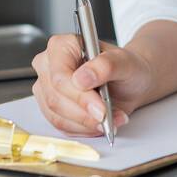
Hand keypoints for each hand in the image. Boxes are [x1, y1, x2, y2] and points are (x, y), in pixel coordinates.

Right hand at [30, 34, 153, 136]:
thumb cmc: (126, 67)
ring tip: (111, 119)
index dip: (79, 96)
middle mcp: (49, 65)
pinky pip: (61, 127)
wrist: (130, 83)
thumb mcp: (124, 62)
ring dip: (86, 124)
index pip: (60, 76)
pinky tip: (101, 123)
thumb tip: (82, 78)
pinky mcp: (51, 107)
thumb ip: (105, 66)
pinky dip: (84, 129)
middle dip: (84, 114)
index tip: (101, 109)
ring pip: (57, 116)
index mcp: (62, 46)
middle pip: (55, 99)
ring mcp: (46, 88)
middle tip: (108, 118)